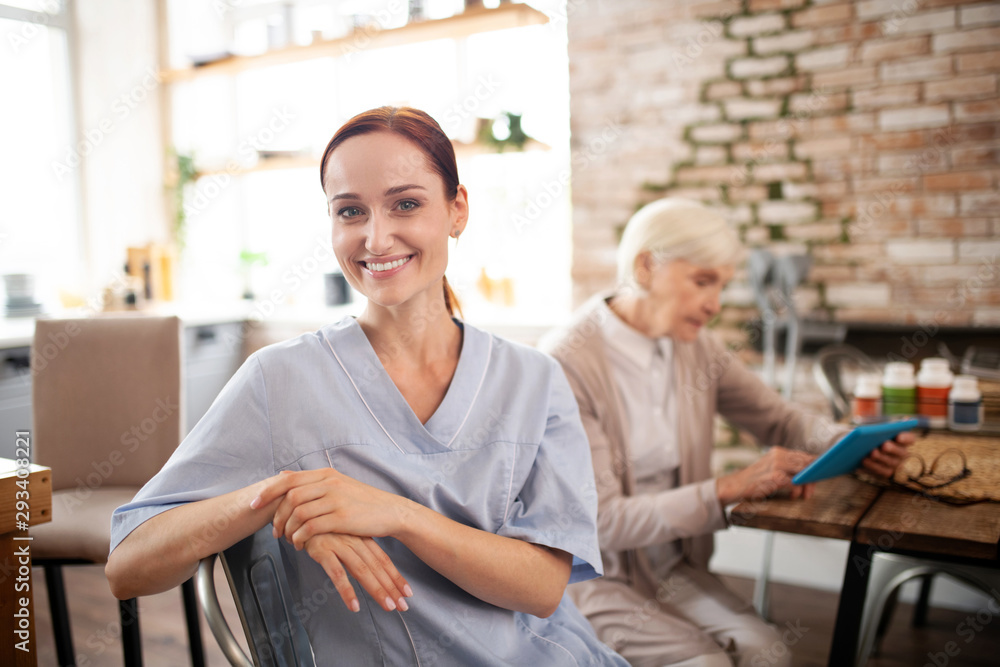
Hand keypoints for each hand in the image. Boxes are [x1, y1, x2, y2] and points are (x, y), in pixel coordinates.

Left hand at [250, 469, 410, 547]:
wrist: (390, 512)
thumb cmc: (362, 502)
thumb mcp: (337, 485)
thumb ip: (311, 482)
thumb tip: (283, 475)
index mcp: (326, 474)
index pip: (288, 480)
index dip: (268, 492)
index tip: (254, 505)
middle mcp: (329, 483)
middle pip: (290, 496)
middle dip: (276, 516)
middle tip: (274, 532)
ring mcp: (336, 499)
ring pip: (298, 512)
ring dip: (288, 529)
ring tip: (289, 540)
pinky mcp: (342, 517)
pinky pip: (311, 527)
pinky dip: (301, 537)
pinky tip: (302, 545)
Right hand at [303, 533, 411, 612]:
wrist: (298, 510)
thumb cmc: (322, 526)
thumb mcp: (344, 534)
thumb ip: (357, 550)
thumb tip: (371, 570)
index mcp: (362, 537)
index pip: (383, 560)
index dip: (395, 576)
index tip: (407, 592)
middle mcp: (354, 540)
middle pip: (377, 567)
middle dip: (391, 587)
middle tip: (403, 606)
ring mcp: (339, 544)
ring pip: (363, 571)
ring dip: (377, 590)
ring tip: (388, 606)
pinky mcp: (323, 550)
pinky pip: (337, 574)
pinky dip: (347, 590)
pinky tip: (354, 605)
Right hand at [716, 446, 816, 505]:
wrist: (735, 486)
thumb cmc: (754, 480)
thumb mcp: (770, 468)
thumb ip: (787, 467)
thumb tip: (808, 473)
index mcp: (778, 451)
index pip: (804, 456)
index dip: (814, 466)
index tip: (821, 476)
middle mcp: (778, 455)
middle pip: (806, 463)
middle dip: (813, 477)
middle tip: (811, 490)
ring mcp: (777, 465)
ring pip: (803, 472)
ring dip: (807, 485)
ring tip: (805, 495)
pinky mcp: (775, 477)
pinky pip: (795, 482)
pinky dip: (798, 490)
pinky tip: (794, 496)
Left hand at [860, 431, 914, 477]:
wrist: (861, 446)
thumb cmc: (870, 433)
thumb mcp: (873, 427)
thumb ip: (876, 424)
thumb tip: (873, 426)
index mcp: (903, 439)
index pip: (910, 439)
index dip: (906, 438)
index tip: (898, 436)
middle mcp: (902, 453)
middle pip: (901, 452)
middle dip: (892, 449)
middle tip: (884, 445)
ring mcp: (894, 464)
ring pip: (891, 463)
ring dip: (881, 458)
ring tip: (872, 453)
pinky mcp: (884, 472)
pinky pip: (881, 471)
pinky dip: (872, 466)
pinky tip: (864, 460)